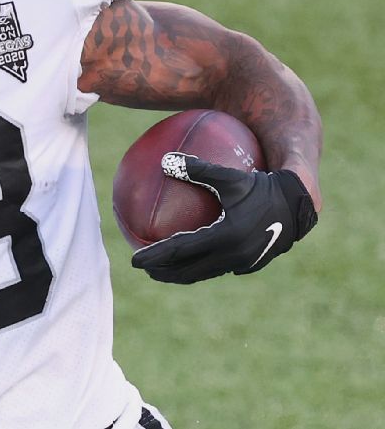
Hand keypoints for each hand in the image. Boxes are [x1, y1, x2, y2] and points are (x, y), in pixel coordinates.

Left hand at [132, 152, 317, 283]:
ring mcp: (244, 263)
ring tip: (162, 270)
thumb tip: (165, 160)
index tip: (133, 260)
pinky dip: (201, 267)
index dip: (155, 257)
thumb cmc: (263, 184)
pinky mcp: (252, 263)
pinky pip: (219, 268)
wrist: (300, 203)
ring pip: (204, 273)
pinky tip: (192, 260)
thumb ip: (197, 169)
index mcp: (225, 237)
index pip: (180, 251)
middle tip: (143, 268)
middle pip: (189, 271)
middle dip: (164, 272)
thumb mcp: (230, 176)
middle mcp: (234, 255)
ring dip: (181, 273)